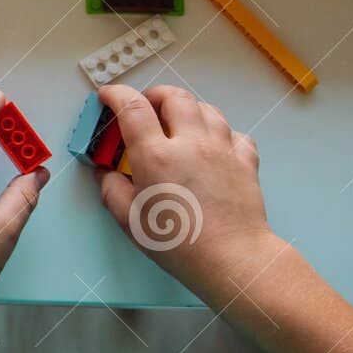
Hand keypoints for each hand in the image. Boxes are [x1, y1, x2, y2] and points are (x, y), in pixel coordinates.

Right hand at [94, 84, 273, 294]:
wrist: (232, 258)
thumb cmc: (177, 243)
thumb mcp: (129, 221)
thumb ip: (112, 190)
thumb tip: (106, 173)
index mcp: (156, 155)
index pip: (132, 106)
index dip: (115, 94)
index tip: (107, 97)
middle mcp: (190, 142)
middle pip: (174, 96)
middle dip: (154, 95)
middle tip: (145, 108)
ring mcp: (222, 148)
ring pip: (206, 108)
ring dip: (187, 108)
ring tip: (178, 123)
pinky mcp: (246, 160)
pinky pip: (234, 132)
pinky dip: (220, 132)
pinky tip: (213, 147)